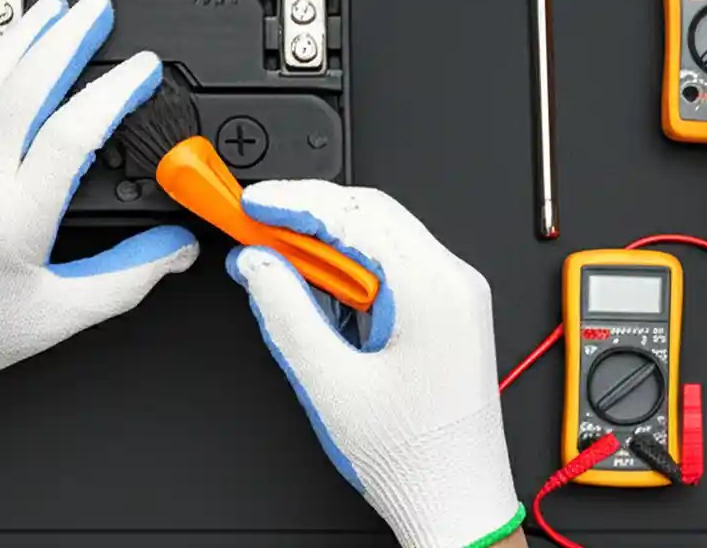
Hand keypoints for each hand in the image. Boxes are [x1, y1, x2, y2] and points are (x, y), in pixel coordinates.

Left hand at [0, 0, 198, 452]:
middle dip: (63, 41)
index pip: (75, 134)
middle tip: (93, 13)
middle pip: (21, 91)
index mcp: (15, 220)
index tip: (140, 68)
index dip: (114, 91)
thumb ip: (127, 278)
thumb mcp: (58, 317)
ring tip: (44, 14)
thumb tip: (176, 250)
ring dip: (12, 42)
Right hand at [226, 181, 523, 547]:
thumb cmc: (414, 460)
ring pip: (379, 237)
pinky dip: (346, 268)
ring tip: (273, 260)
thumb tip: (256, 263)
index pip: (353, 214)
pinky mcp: (445, 312)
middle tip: (251, 224)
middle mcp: (453, 282)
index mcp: (434, 290)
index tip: (249, 203)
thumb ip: (285, 312)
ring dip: (324, 243)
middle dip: (306, 214)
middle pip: (369, 214)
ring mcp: (453, 295)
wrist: (457, 504)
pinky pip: (390, 267)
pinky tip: (313, 287)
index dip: (292, 201)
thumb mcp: (330, 383)